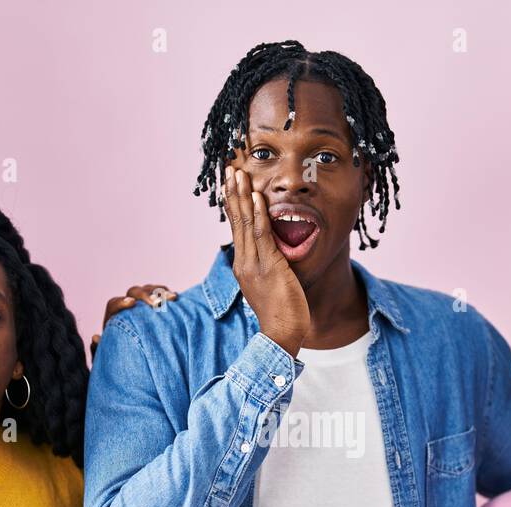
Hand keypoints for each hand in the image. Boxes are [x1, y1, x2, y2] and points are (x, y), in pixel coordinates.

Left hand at [93, 284, 177, 359]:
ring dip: (160, 292)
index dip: (121, 302)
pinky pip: (161, 296)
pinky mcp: (156, 310)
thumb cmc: (122, 366)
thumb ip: (100, 351)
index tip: (132, 303)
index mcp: (113, 320)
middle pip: (133, 293)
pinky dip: (167, 295)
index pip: (113, 304)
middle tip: (156, 304)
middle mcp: (128, 309)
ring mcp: (143, 307)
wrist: (137, 371)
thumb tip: (95, 337)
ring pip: (149, 291)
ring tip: (172, 298)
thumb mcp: (109, 363)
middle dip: (145, 295)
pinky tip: (176, 299)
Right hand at [221, 164, 309, 355]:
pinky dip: (258, 214)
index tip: (231, 184)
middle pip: (236, 221)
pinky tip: (256, 196)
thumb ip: (269, 266)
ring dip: (241, 196)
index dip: (234, 204)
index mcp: (243, 265)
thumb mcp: (271, 284)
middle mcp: (243, 261)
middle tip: (229, 169)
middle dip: (233, 193)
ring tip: (238, 173)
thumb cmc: (281, 313)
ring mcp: (253, 264)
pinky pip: (261, 235)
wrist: (281, 334)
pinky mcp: (268, 266)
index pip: (237, 228)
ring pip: (245, 223)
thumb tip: (275, 253)